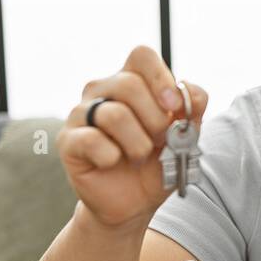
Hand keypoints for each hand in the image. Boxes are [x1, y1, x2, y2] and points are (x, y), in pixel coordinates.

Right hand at [57, 45, 208, 230]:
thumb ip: (192, 112)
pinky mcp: (69, 141)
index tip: (173, 107)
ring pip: (114, 114)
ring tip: (139, 156)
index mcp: (131, 81)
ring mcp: (81, 114)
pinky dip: (112, 157)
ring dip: (138, 143)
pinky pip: (92, 140)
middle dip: (155, 119)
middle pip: (129, 83)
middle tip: (159, 140)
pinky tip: (113, 163)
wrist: (134, 204)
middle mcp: (102, 91)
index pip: (142, 55)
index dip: (161, 78)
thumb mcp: (184, 139)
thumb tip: (190, 92)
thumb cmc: (157, 165)